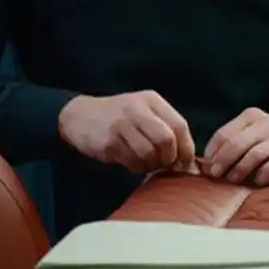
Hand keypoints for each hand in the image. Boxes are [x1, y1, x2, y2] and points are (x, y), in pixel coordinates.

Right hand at [57, 91, 196, 173]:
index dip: (186, 148)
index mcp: (151, 100)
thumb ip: (166, 129)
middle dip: (169, 158)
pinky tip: (132, 162)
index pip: (179, 125)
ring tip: (146, 164)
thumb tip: (188, 162)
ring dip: (151, 165)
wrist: (80, 116)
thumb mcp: (144, 112)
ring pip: (149, 153)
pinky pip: (132, 161)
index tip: (185, 161)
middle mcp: (136, 109)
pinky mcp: (108, 142)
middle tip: (164, 164)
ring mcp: (121, 125)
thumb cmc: (120, 117)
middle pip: (166, 139)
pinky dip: (137, 168)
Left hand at [203, 108, 268, 186]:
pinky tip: (257, 182)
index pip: (225, 133)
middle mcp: (268, 123)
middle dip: (223, 161)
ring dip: (240, 170)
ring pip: (254, 155)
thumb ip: (233, 141)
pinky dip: (262, 176)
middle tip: (216, 175)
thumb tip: (208, 163)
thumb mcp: (253, 133)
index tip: (207, 166)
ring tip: (232, 180)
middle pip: (238, 143)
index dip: (213, 151)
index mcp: (252, 116)